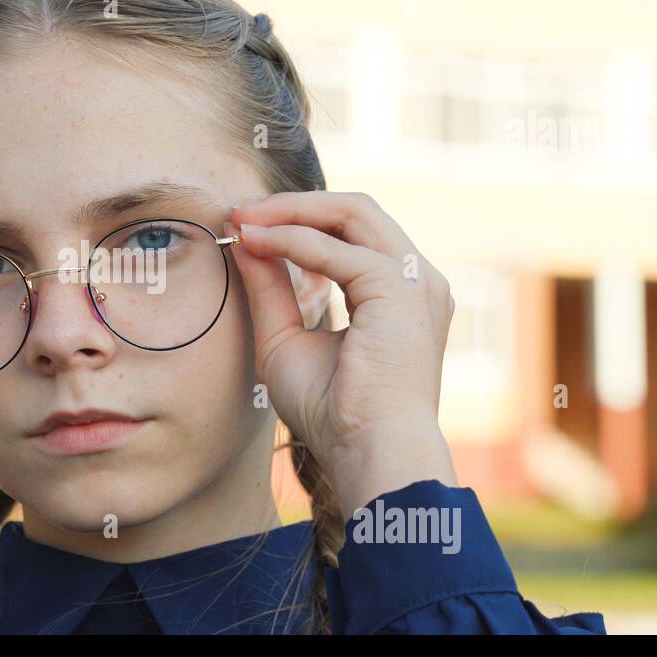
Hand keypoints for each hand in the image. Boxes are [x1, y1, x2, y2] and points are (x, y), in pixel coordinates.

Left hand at [226, 191, 458, 515]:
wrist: (367, 451)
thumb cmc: (333, 413)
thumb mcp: (285, 340)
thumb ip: (269, 289)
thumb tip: (242, 240)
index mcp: (399, 293)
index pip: (351, 234)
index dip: (296, 222)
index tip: (243, 227)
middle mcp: (416, 280)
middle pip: (356, 211)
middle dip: (293, 205)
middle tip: (240, 213)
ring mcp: (414, 280)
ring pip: (352, 214)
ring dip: (292, 212)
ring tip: (244, 220)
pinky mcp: (399, 287)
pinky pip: (335, 248)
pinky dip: (291, 240)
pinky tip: (256, 243)